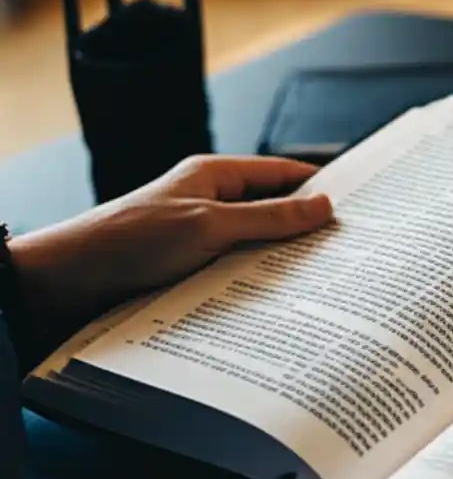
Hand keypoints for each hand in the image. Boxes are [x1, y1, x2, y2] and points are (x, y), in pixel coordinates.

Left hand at [9, 155, 331, 330]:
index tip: (357, 204)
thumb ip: (269, 217)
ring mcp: (200, 238)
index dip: (319, 187)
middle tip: (349, 251)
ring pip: (257, 247)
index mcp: (215, 176)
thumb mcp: (210, 224)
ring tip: (323, 283)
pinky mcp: (191, 270)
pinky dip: (257, 285)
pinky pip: (237, 274)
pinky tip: (279, 304)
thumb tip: (322, 207)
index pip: (282, 174)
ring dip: (281, 264)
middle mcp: (209, 203)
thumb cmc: (130, 240)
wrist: (70, 282)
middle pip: (273, 213)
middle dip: (306, 231)